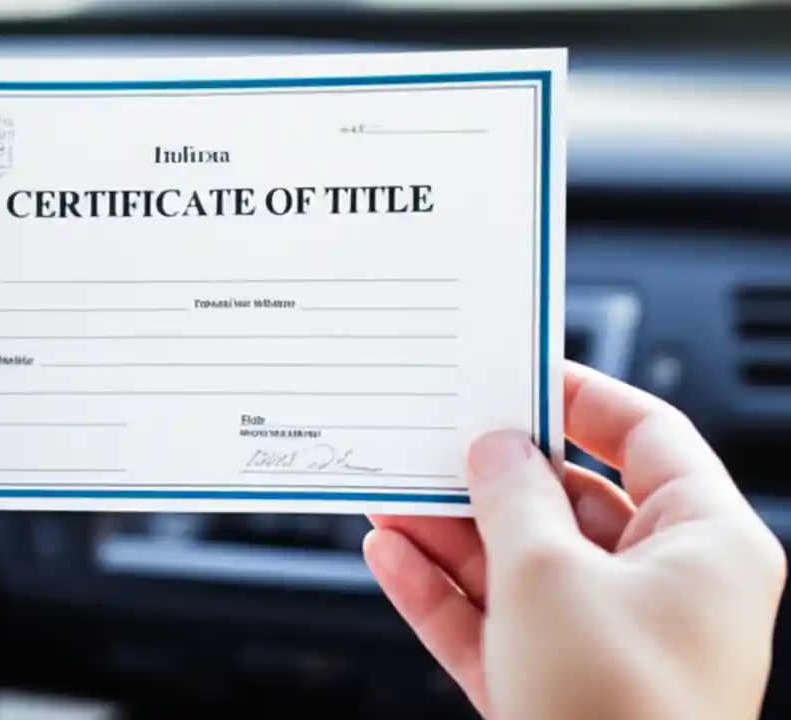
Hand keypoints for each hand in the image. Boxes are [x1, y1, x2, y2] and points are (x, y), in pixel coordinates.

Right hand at [364, 362, 785, 718]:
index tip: (518, 373)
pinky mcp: (556, 689)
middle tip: (434, 441)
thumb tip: (493, 452)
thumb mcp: (549, 574)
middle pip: (568, 503)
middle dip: (490, 476)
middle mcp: (664, 589)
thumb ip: (510, 497)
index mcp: (705, 545)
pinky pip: (495, 622)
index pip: (648, 437)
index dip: (580, 397)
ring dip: (450, 532)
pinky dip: (443, 592)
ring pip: (519, 564)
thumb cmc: (617, 712)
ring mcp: (606, 643)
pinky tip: (389, 557)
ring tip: (388, 497)